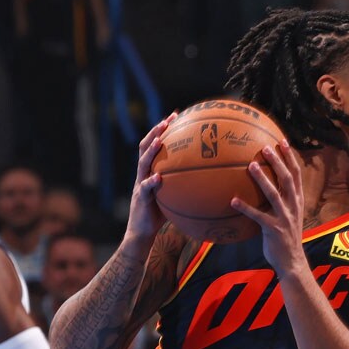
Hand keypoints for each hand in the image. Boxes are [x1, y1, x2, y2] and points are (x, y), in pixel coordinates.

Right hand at [123, 113, 175, 240]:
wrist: (142, 232)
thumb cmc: (159, 215)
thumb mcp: (173, 196)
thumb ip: (184, 185)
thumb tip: (209, 180)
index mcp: (150, 171)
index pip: (154, 145)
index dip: (162, 130)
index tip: (175, 115)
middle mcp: (143, 174)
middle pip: (145, 147)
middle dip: (155, 131)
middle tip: (167, 120)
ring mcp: (140, 185)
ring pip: (142, 163)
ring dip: (150, 151)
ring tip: (159, 141)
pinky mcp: (140, 199)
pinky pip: (145, 188)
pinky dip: (151, 182)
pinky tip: (158, 177)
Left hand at [232, 144, 306, 272]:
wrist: (292, 261)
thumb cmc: (286, 237)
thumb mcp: (289, 216)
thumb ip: (281, 201)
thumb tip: (265, 185)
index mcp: (298, 201)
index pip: (296, 174)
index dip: (290, 157)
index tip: (282, 141)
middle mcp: (293, 207)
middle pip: (288, 179)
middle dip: (278, 162)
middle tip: (265, 147)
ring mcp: (285, 218)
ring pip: (274, 194)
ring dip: (263, 179)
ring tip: (251, 166)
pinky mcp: (274, 230)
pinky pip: (258, 216)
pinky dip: (246, 208)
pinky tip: (233, 201)